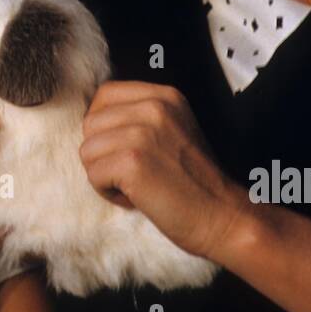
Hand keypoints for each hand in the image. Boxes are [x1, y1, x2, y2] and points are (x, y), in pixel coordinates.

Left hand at [78, 80, 246, 260]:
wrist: (223, 217)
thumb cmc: (194, 182)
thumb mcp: (173, 129)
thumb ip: (140, 116)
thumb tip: (94, 120)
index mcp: (164, 95)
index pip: (105, 95)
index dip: (104, 126)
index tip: (123, 149)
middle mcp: (153, 106)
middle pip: (91, 123)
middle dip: (102, 153)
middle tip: (132, 173)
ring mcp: (142, 132)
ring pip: (87, 150)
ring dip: (104, 174)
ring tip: (135, 186)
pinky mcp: (132, 162)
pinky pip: (93, 175)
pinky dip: (108, 192)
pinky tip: (136, 198)